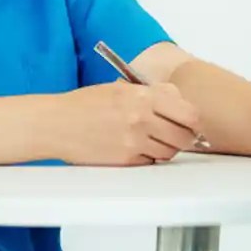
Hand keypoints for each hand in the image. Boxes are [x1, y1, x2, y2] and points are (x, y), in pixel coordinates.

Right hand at [50, 81, 200, 165]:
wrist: (57, 123)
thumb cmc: (85, 105)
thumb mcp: (122, 89)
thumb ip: (153, 93)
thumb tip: (180, 101)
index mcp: (143, 97)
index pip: (189, 113)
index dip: (193, 121)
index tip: (190, 123)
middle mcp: (142, 118)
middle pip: (184, 137)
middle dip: (184, 137)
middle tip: (176, 135)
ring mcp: (134, 141)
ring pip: (169, 152)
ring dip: (166, 148)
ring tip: (150, 140)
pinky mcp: (125, 160)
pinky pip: (150, 162)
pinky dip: (148, 157)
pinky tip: (134, 148)